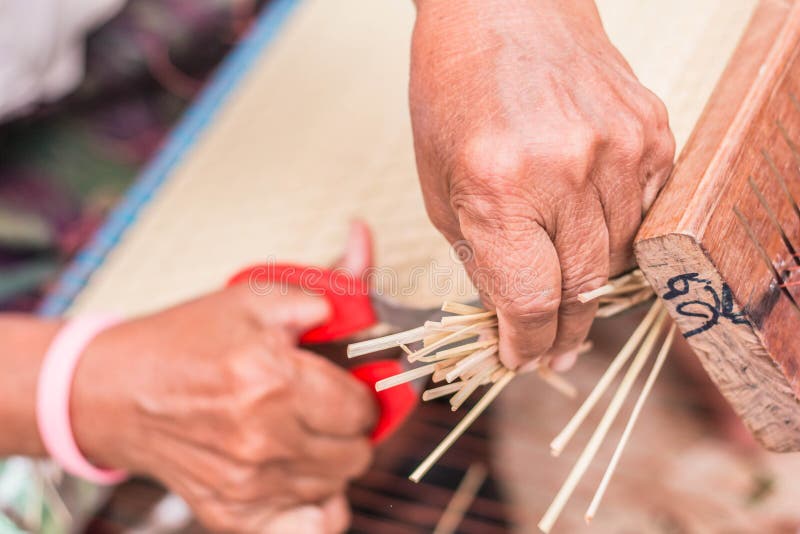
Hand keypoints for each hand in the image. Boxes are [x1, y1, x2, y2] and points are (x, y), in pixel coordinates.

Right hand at [70, 284, 376, 532]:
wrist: (116, 392)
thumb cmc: (185, 342)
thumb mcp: (253, 299)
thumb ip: (324, 294)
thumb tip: (369, 278)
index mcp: (272, 380)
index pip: (361, 408)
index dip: (363, 394)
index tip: (350, 387)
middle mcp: (262, 439)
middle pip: (356, 452)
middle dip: (351, 428)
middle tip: (327, 409)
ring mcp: (246, 485)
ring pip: (336, 485)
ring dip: (330, 460)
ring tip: (302, 432)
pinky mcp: (230, 515)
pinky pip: (310, 526)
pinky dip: (316, 506)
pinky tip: (300, 477)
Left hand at [410, 0, 674, 369]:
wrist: (506, 7)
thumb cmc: (456, 90)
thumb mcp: (440, 184)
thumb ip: (479, 256)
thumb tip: (511, 313)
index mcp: (498, 187)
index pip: (531, 302)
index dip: (527, 344)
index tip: (522, 358)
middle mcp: (566, 170)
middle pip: (583, 290)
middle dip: (563, 332)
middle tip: (552, 350)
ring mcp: (619, 149)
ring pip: (621, 257)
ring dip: (592, 287)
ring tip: (570, 297)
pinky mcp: (652, 132)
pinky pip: (646, 213)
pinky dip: (620, 236)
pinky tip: (592, 235)